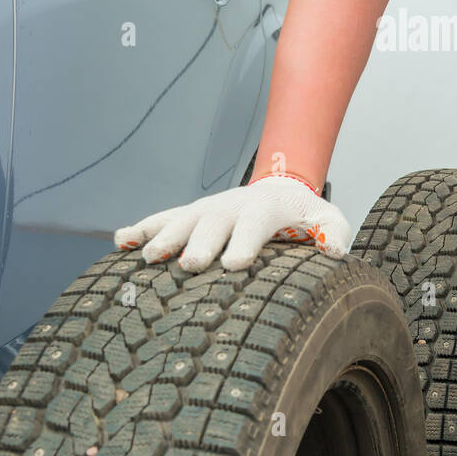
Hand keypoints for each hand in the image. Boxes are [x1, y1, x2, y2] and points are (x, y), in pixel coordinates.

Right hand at [113, 176, 351, 272]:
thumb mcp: (326, 219)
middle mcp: (231, 206)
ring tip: (148, 258)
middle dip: (200, 243)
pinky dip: (142, 228)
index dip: (244, 242)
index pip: (255, 223)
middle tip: (189, 266)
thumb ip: (333, 231)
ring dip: (164, 237)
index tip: (233, 265)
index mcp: (265, 208)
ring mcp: (207, 210)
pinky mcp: (190, 215)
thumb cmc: (303, 214)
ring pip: (182, 220)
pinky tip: (121, 241)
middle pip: (213, 223)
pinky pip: (162, 219)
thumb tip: (335, 250)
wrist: (278, 189)